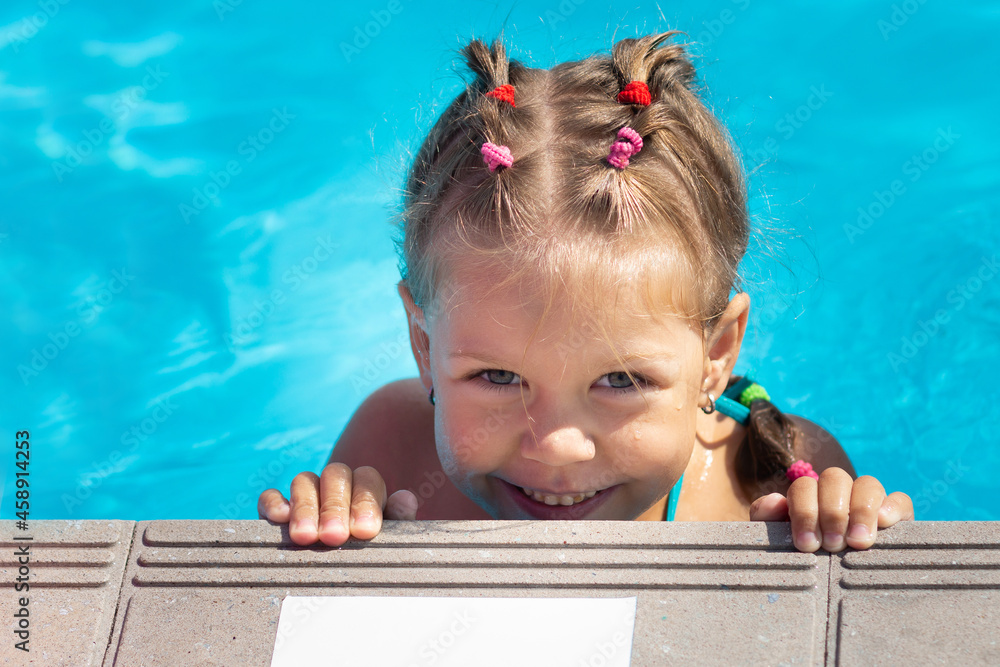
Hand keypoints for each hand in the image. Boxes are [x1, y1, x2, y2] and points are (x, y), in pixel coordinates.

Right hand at [257, 463, 418, 545]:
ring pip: (304, 481)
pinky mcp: (277, 510)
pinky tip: (279, 520)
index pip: (367, 480)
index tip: (365, 530)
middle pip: (335, 475)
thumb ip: (399, 521)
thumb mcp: (390, 542)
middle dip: (335, 506)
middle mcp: (337, 486)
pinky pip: (271, 497)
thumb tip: (405, 499)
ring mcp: (306, 495)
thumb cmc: (370, 557)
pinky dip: (274, 504)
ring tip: (306, 537)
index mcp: (367, 490)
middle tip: (335, 536)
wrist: (343, 581)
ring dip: (305, 507)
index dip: (366, 502)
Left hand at [748, 467, 913, 551]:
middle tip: (832, 545)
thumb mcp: (777, 542)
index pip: (804, 486)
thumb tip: (775, 501)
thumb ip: (766, 519)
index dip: (805, 511)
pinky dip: (892, 506)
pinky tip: (884, 523)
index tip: (807, 544)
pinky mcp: (896, 515)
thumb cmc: (800, 560)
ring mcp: (867, 500)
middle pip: (835, 478)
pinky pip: (899, 499)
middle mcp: (837, 493)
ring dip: (861, 510)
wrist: (831, 588)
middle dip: (832, 512)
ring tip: (857, 542)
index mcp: (808, 496)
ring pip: (868, 484)